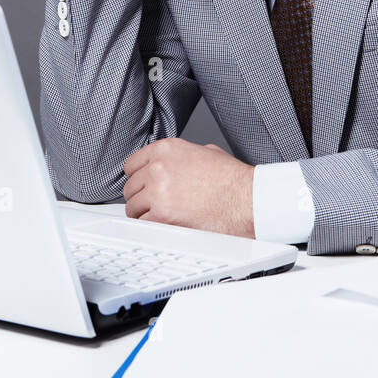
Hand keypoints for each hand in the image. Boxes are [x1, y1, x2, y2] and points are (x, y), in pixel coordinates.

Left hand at [122, 138, 254, 236]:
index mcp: (167, 149)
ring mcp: (159, 191)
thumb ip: (182, 156)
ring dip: (144, 214)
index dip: (137, 178)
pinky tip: (165, 226)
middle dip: (140, 198)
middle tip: (153, 206)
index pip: (132, 164)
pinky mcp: (163, 215)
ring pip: (133, 207)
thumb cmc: (233, 179)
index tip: (142, 187)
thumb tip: (174, 164)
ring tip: (161, 217)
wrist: (247, 199)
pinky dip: (151, 228)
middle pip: (130, 187)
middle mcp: (159, 167)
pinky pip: (143, 224)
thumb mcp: (205, 153)